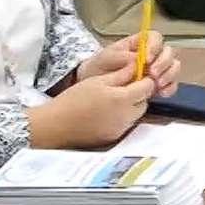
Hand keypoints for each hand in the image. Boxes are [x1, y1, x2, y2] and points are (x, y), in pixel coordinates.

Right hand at [29, 63, 156, 148]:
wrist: (56, 125)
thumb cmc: (73, 100)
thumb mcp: (97, 80)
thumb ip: (121, 74)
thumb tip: (136, 67)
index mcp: (122, 99)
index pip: (148, 87)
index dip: (144, 79)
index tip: (137, 75)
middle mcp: (126, 116)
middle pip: (144, 102)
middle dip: (138, 94)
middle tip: (124, 86)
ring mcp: (121, 129)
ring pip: (136, 114)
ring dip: (131, 106)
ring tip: (112, 99)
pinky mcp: (114, 137)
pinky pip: (126, 124)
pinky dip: (122, 117)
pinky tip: (106, 112)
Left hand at [77, 32, 181, 94]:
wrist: (93, 86)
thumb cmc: (99, 68)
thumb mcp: (105, 58)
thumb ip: (121, 56)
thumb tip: (138, 58)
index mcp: (139, 44)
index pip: (155, 38)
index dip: (155, 46)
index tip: (146, 59)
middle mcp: (152, 55)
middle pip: (168, 52)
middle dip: (164, 63)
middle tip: (153, 75)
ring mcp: (156, 69)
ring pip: (173, 66)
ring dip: (169, 75)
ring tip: (157, 85)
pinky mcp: (158, 84)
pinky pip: (171, 83)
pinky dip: (170, 88)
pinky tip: (162, 94)